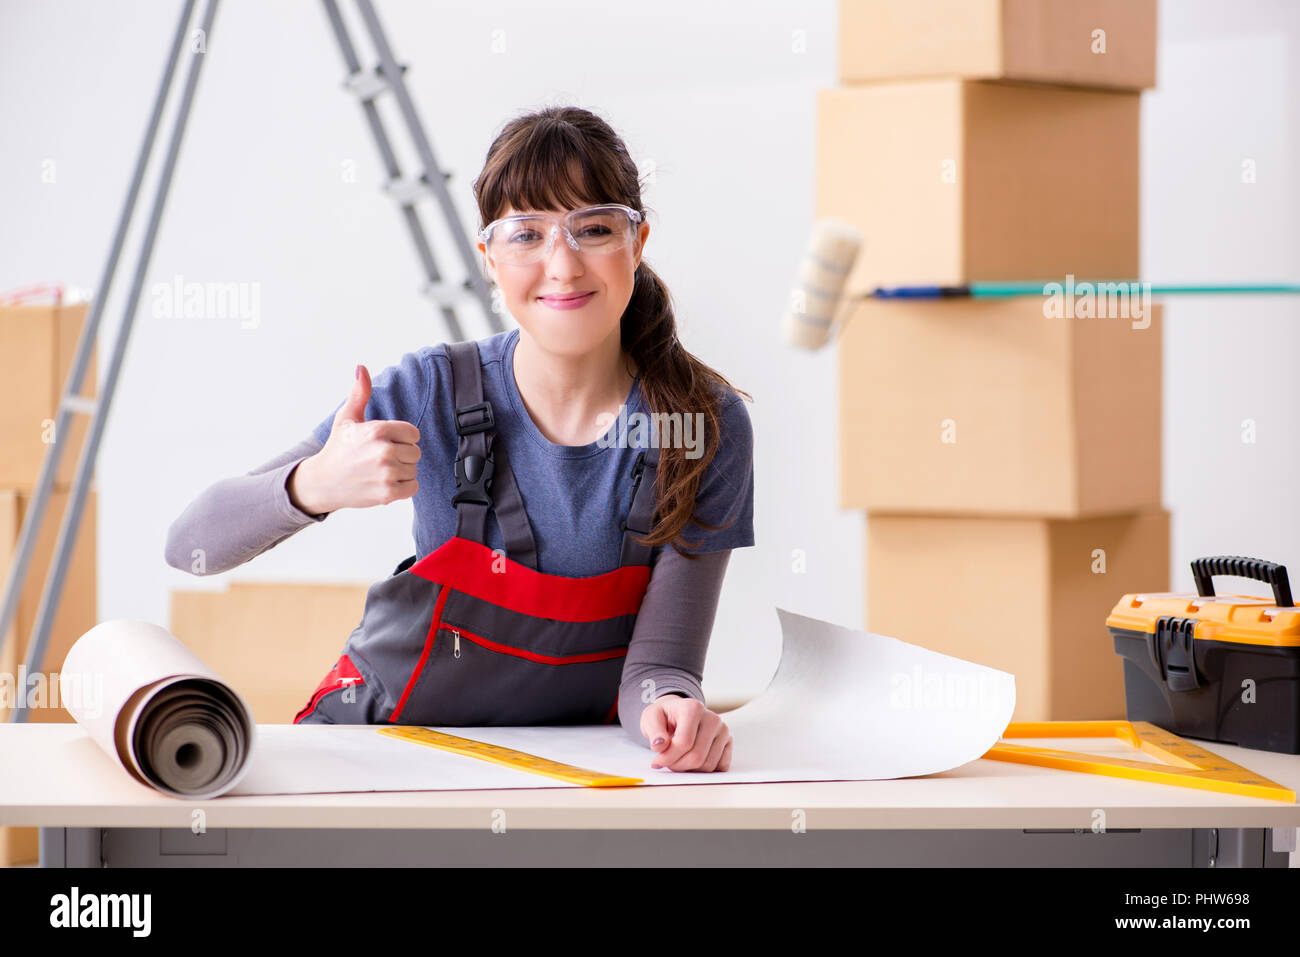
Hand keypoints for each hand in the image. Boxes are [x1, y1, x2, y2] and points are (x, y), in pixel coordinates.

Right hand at [294, 365, 420, 513]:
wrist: (322, 482)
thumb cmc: (338, 449)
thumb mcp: (347, 418)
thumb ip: (359, 393)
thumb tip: (361, 368)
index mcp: (378, 430)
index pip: (413, 433)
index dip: (401, 439)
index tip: (385, 443)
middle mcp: (384, 450)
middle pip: (415, 452)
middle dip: (401, 455)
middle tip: (379, 459)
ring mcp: (387, 473)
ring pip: (414, 470)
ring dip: (401, 472)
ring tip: (379, 471)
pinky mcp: (388, 493)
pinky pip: (413, 487)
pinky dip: (403, 487)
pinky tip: (385, 483)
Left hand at [641, 695, 731, 771]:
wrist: (677, 714)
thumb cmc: (665, 717)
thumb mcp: (651, 718)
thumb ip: (653, 731)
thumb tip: (660, 745)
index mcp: (693, 708)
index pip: (684, 743)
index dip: (668, 757)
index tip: (657, 761)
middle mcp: (713, 718)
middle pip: (697, 757)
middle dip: (678, 765)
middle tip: (667, 762)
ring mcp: (723, 730)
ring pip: (708, 765)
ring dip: (689, 769)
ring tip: (678, 758)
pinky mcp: (728, 742)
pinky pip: (719, 767)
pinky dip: (704, 770)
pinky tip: (692, 760)